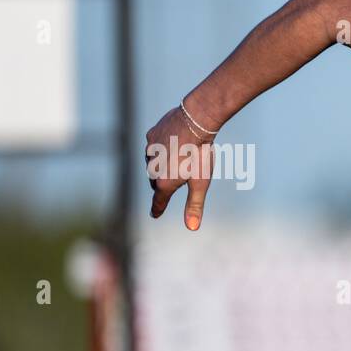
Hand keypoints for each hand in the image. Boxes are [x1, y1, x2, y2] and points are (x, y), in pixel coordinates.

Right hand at [145, 102, 216, 229]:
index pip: (159, 200)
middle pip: (156, 181)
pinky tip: (171, 144)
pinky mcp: (151, 134)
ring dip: (160, 166)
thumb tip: (192, 228)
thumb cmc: (200, 155)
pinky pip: (153, 145)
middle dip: (162, 185)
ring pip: (152, 163)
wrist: (195, 122)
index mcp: (164, 182)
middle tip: (171, 184)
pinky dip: (160, 149)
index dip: (158, 208)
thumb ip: (195, 205)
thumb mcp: (200, 183)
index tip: (155, 214)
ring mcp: (149, 150)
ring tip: (174, 161)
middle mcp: (152, 167)